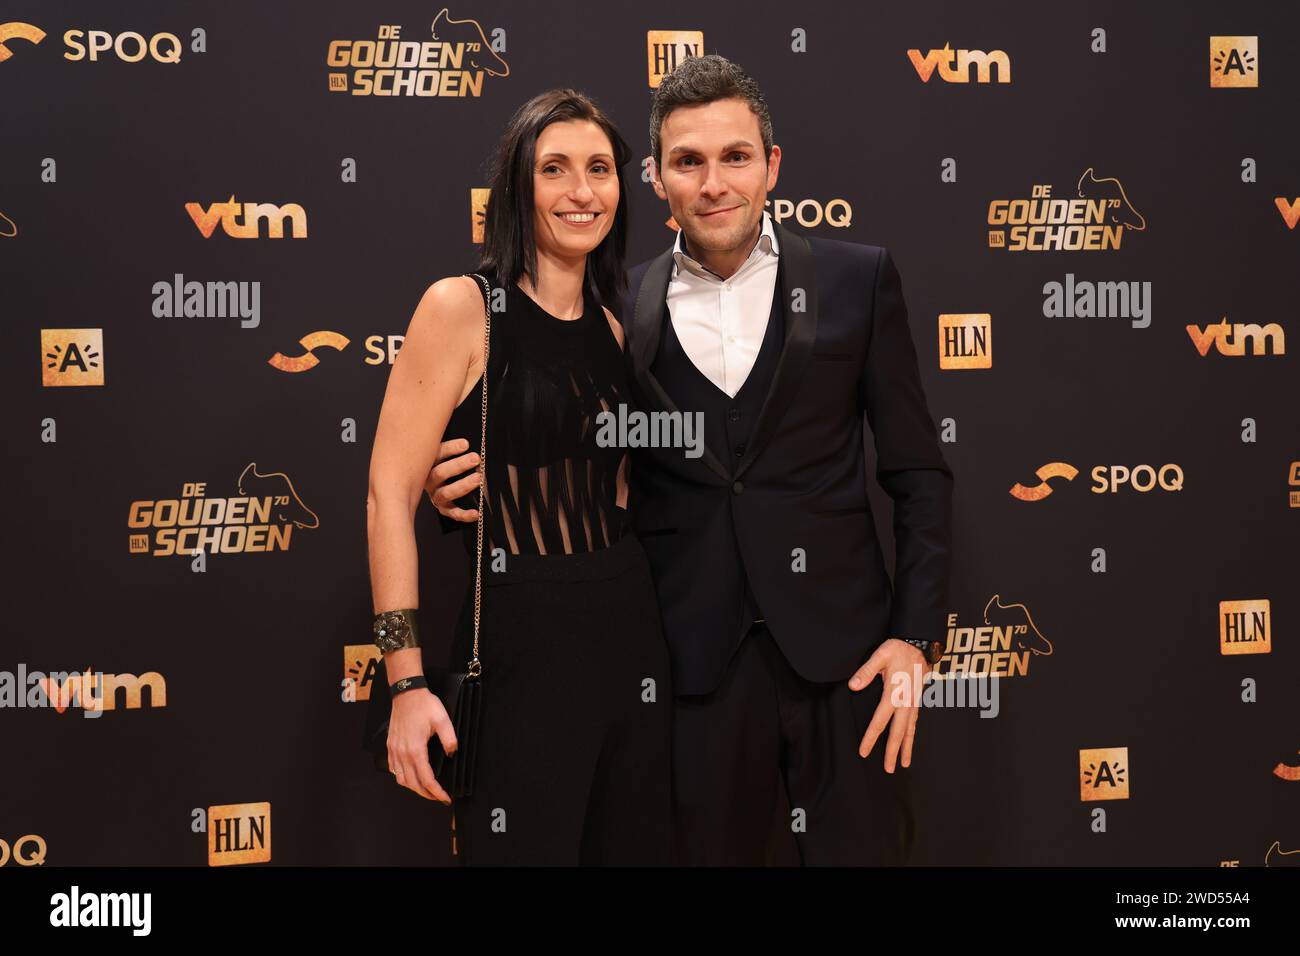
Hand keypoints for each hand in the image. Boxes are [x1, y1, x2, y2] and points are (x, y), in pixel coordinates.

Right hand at [387, 688, 457, 803]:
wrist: (406, 693)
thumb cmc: (424, 705)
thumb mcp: (442, 719)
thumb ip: (449, 738)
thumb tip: (452, 753)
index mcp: (416, 750)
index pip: (427, 780)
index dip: (437, 792)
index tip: (446, 798)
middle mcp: (403, 753)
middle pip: (413, 784)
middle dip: (426, 794)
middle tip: (438, 797)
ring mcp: (394, 750)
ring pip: (401, 779)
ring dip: (414, 788)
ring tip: (426, 790)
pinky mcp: (391, 746)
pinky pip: (394, 769)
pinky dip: (402, 778)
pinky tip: (410, 777)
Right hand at [424, 438, 479, 521]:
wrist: (434, 483)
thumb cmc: (445, 461)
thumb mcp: (445, 450)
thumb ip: (454, 444)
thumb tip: (466, 438)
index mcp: (427, 462)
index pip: (435, 454)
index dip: (450, 448)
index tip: (466, 444)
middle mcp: (429, 480)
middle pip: (439, 473)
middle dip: (459, 465)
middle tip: (475, 458)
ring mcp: (435, 495)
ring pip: (445, 493)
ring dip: (462, 485)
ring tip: (478, 478)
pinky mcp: (444, 508)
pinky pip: (453, 513)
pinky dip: (464, 515)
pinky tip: (475, 513)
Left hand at [847, 638, 930, 772]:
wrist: (920, 644)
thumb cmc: (898, 649)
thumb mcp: (880, 656)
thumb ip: (866, 671)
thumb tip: (853, 686)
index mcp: (894, 694)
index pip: (880, 721)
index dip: (871, 738)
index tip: (864, 752)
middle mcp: (905, 702)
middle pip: (898, 732)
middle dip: (893, 752)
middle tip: (889, 769)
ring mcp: (913, 703)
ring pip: (910, 730)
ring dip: (906, 748)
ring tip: (904, 764)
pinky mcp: (917, 701)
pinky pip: (914, 723)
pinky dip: (911, 735)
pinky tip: (909, 742)